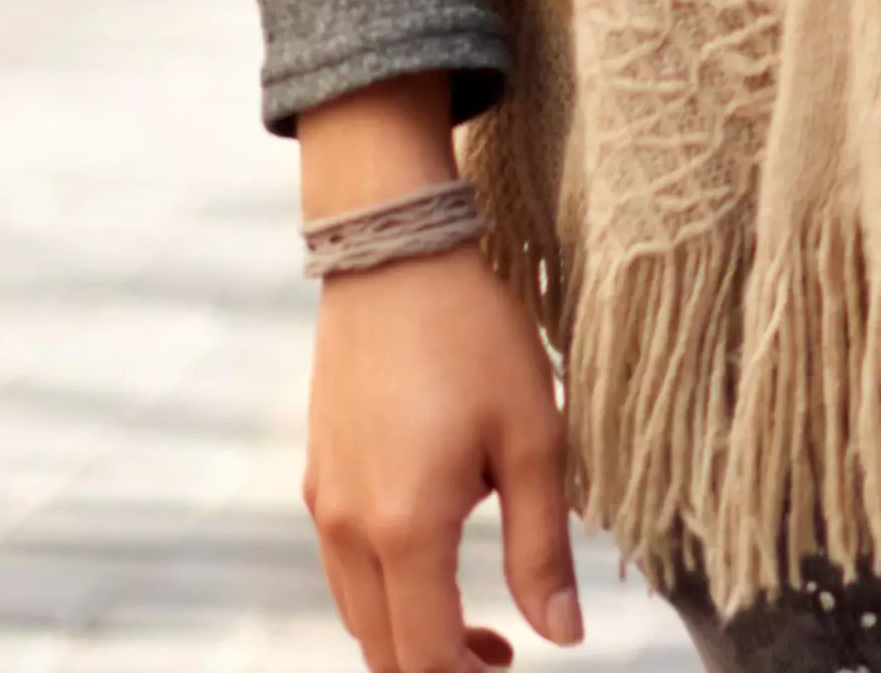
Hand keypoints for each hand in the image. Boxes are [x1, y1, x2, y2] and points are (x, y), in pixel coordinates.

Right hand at [296, 87, 577, 671]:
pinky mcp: (318, 473)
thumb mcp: (534, 438)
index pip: (423, 657)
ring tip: (477, 625)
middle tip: (503, 657)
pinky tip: (434, 557)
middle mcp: (347, 527)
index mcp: (404, 527)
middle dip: (437, 669)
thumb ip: (543, 548)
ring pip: (356, 612)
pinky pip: (343, 565)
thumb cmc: (477, 336)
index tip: (515, 667)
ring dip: (408, 635)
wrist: (395, 251)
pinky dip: (385, 591)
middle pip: (380, 649)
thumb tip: (562, 637)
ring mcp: (323, 501)